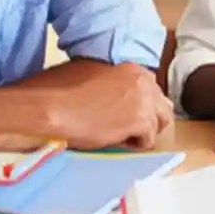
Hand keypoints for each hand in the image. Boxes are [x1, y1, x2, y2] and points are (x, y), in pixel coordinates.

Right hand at [47, 63, 173, 149]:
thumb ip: (107, 79)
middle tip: (132, 130)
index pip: (151, 89)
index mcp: (131, 68)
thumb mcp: (87, 73)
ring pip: (160, 122)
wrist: (52, 109)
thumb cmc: (58, 92)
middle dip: (149, 118)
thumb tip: (111, 92)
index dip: (140, 105)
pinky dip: (136, 145)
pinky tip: (117, 142)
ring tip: (125, 138)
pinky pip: (149, 139)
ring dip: (144, 132)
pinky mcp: (141, 120)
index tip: (127, 114)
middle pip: (162, 105)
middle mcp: (143, 80)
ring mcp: (144, 100)